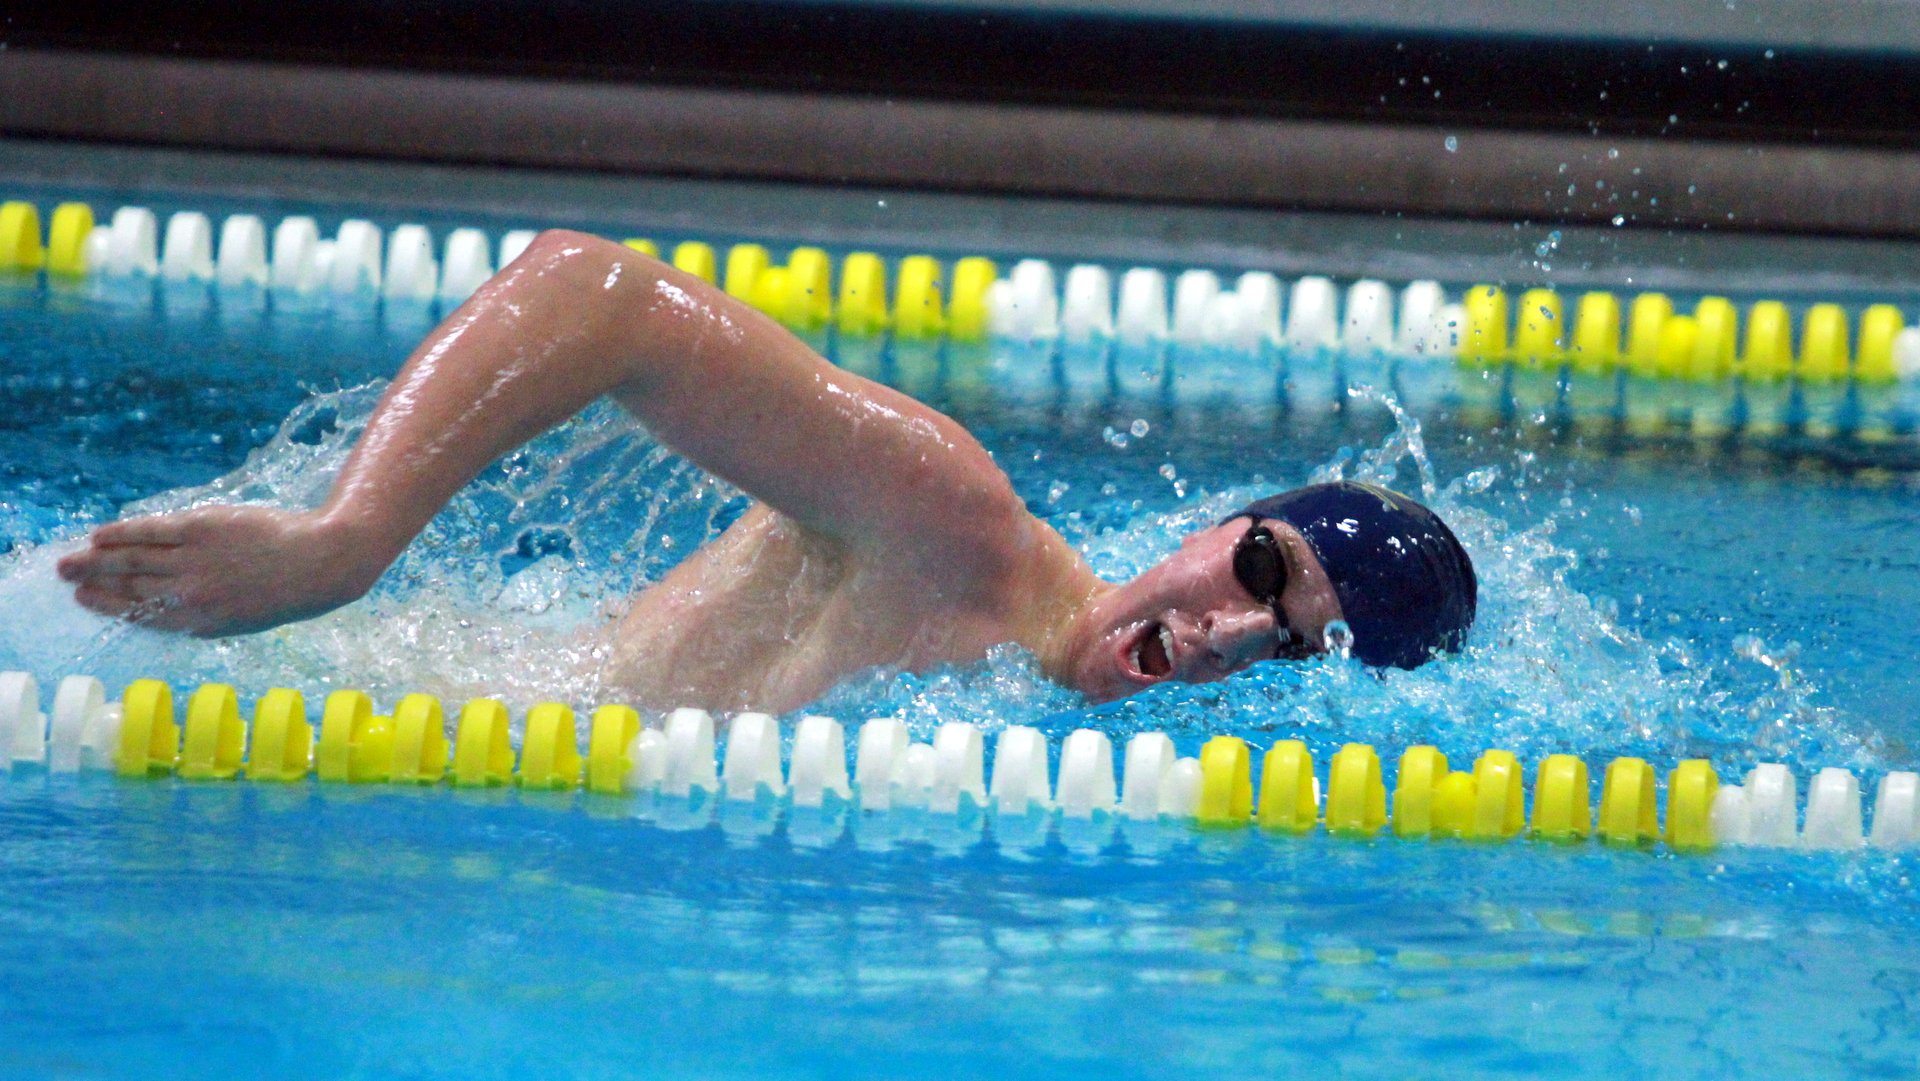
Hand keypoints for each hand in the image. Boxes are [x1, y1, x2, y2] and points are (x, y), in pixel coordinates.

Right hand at [56, 505, 375, 636]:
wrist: (321, 563)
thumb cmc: (287, 591)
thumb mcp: (244, 618)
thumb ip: (205, 616)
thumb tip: (171, 611)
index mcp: (201, 622)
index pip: (142, 615)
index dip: (110, 606)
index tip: (86, 599)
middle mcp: (190, 594)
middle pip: (130, 587)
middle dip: (94, 582)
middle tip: (68, 577)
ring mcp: (193, 560)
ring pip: (132, 559)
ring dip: (96, 558)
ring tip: (74, 557)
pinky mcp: (201, 528)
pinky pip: (150, 531)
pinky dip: (122, 532)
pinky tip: (102, 533)